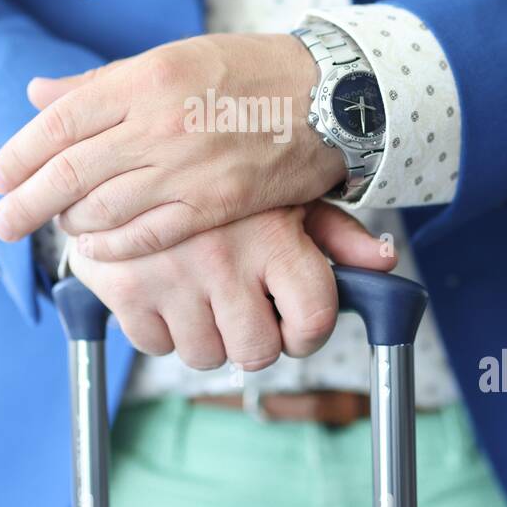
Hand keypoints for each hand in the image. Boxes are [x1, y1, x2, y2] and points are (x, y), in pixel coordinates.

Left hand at [0, 34, 346, 258]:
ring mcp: (186, 166)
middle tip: (2, 220)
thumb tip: (38, 93)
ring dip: (69, 222)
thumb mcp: (172, 57)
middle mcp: (158, 122)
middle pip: (69, 171)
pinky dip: (113, 244)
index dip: (19, 153)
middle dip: (25, 202)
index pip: (59, 121)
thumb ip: (103, 82)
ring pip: (102, 206)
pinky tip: (96, 247)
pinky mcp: (214, 202)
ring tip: (55, 228)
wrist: (328, 97)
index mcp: (144, 78)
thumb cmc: (249, 71)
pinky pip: (147, 233)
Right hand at [67, 201, 395, 368]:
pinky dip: (159, 329)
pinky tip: (164, 292)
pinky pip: (154, 345)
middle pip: (257, 352)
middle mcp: (224, 258)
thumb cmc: (217, 176)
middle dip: (254, 341)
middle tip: (243, 313)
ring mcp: (171, 276)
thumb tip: (384, 261)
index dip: (306, 335)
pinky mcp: (124, 288)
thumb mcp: (283, 191)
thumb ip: (335, 231)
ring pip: (205, 355)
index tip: (293, 328)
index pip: (313, 318)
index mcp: (272, 234)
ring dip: (206, 337)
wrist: (122, 151)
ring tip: (201, 296)